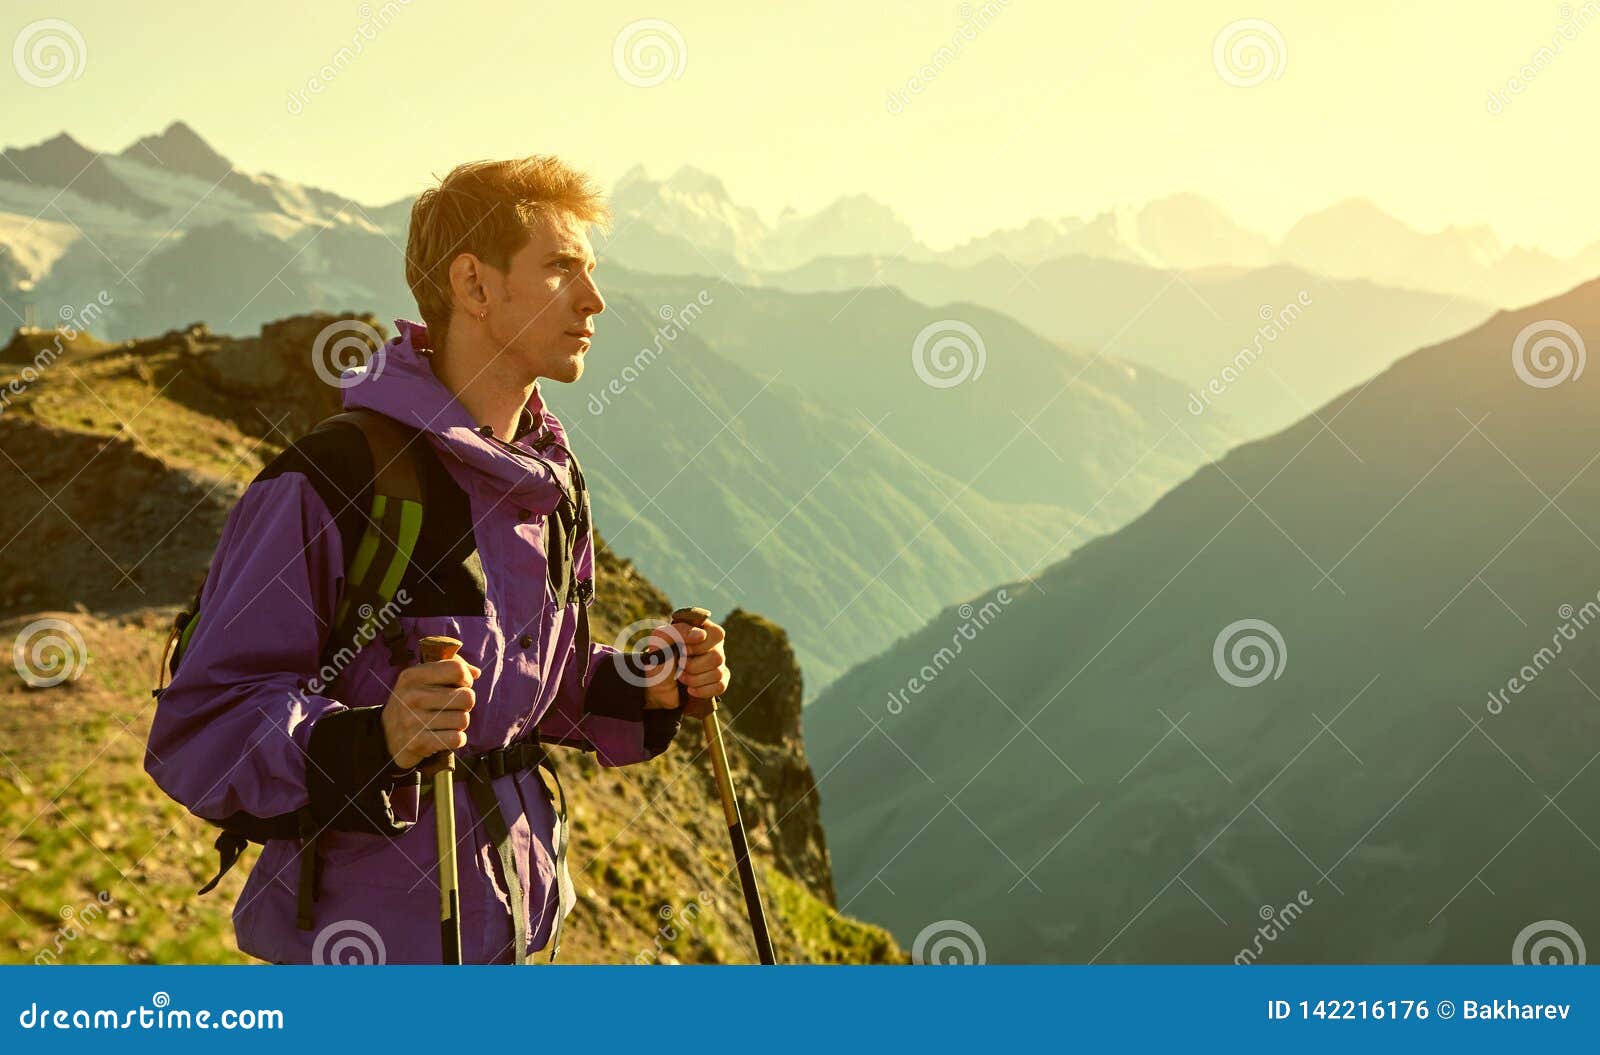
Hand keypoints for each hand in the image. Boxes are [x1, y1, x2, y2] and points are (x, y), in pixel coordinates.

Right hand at [381, 653, 480, 768]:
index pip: (457, 670)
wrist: (384, 735)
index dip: (466, 679)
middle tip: (452, 707)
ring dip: (459, 723)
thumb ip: (449, 667)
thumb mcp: (421, 679)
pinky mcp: (418, 743)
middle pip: (467, 697)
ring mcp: (413, 720)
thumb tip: (476, 672)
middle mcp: (411, 696)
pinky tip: (443, 736)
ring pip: (464, 719)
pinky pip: (457, 739)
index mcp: (413, 676)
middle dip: (465, 704)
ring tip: (444, 722)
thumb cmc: (412, 702)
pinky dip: (456, 739)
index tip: (459, 686)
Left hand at [643, 618, 728, 718]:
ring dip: (694, 679)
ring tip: (681, 677)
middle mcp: (714, 646)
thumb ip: (677, 631)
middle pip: (717, 657)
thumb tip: (701, 635)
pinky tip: (690, 689)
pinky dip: (702, 690)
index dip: (697, 646)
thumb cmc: (659, 658)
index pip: (716, 634)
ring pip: (718, 673)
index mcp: (703, 630)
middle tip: (680, 665)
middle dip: (693, 666)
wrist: (656, 685)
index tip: (681, 649)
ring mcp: (718, 664)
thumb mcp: (660, 640)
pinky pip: (720, 687)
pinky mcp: (718, 681)